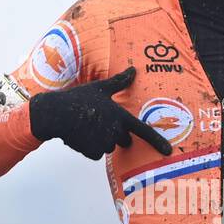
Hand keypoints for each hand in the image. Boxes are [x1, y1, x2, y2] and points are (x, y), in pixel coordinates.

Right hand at [28, 67, 172, 159]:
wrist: (55, 114)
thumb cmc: (79, 98)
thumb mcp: (100, 87)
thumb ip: (120, 82)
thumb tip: (133, 69)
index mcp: (120, 116)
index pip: (143, 130)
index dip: (157, 141)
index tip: (168, 151)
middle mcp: (115, 131)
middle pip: (124, 140)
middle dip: (116, 134)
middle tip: (99, 122)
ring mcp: (104, 143)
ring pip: (108, 147)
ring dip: (100, 140)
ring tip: (85, 126)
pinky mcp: (92, 152)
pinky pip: (96, 153)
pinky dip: (89, 147)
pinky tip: (79, 135)